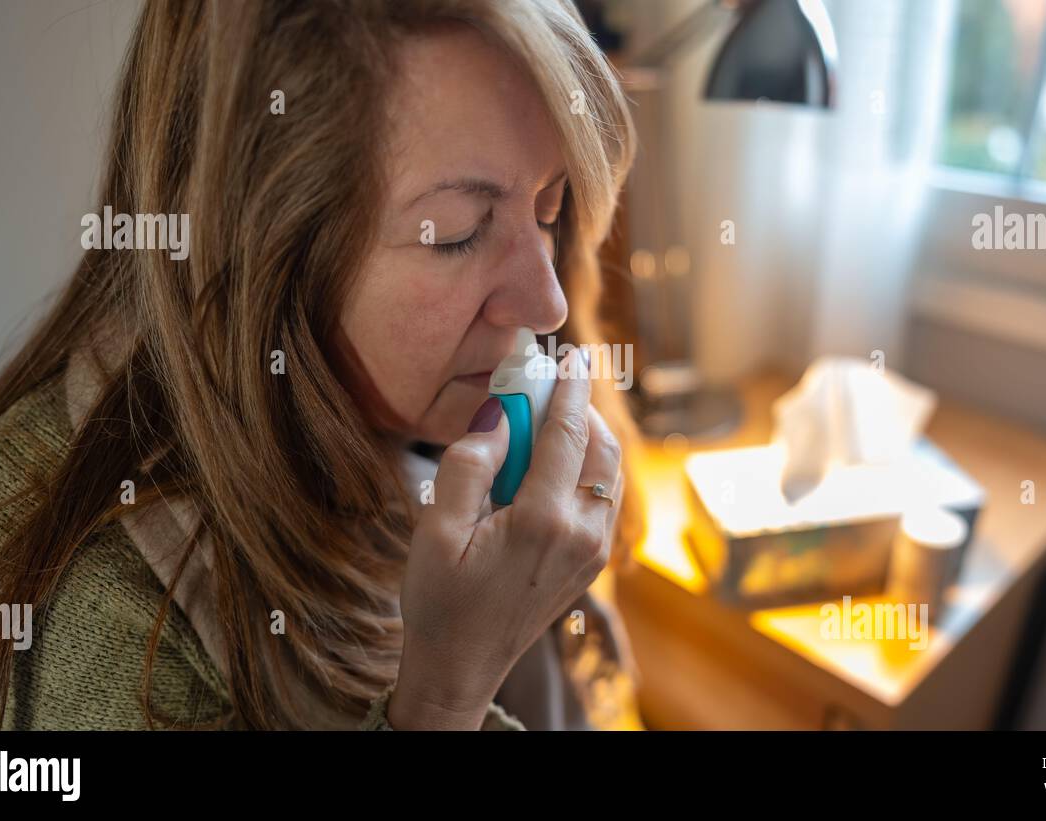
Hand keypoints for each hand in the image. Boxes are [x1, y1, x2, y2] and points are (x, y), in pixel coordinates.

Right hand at [387, 349, 622, 728]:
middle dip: (581, 408)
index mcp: (542, 521)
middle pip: (602, 447)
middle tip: (550, 385)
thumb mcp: (435, 528)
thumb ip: (469, 464)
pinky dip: (589, 468)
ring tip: (548, 421)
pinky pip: (605, 498)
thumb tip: (501, 415)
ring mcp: (593, 552)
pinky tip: (554, 462)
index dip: (570, 388)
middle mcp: (581, 534)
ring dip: (587, 438)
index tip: (571, 354)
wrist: (461, 667)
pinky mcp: (592, 563)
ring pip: (610, 473)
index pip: (569, 434)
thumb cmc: (440, 601)